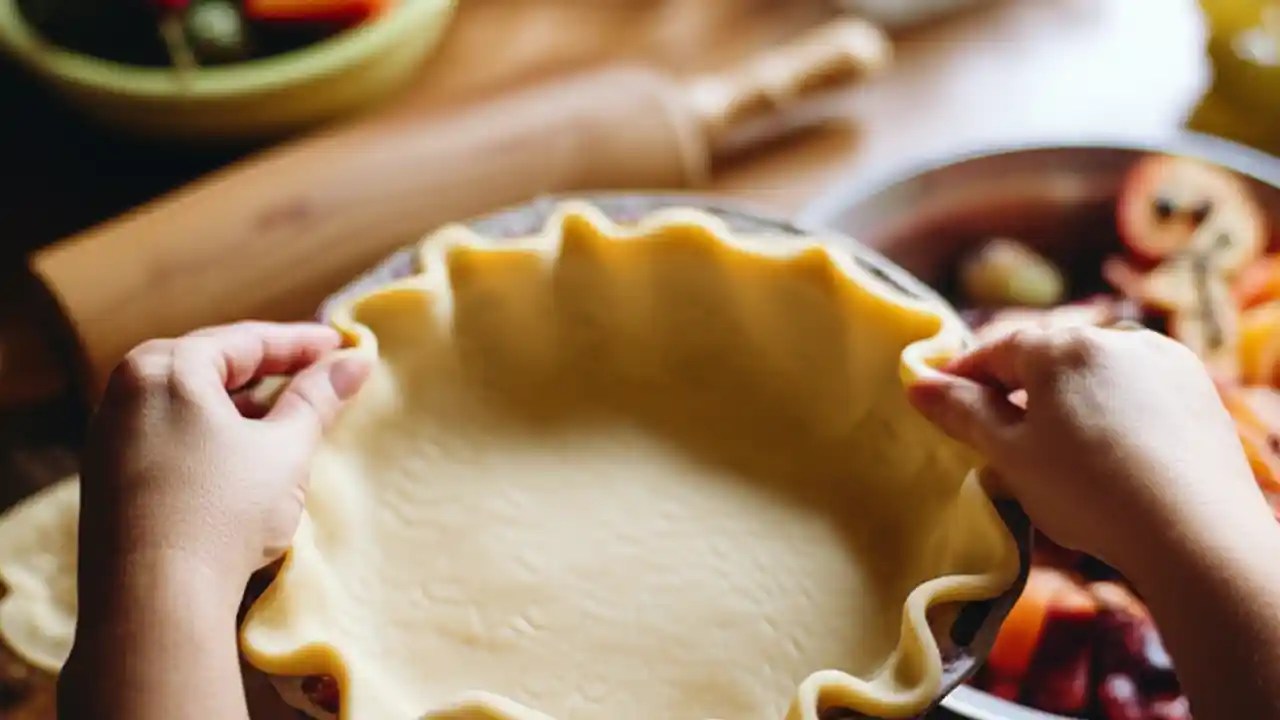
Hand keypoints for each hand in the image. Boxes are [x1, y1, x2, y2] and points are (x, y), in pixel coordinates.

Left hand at [80, 321, 371, 595]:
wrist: (153, 601)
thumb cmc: (222, 513)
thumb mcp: (284, 449)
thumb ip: (319, 398)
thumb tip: (356, 361)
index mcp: (165, 366)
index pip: (245, 339)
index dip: (302, 343)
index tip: (343, 346)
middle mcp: (125, 389)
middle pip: (212, 363)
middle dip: (269, 370)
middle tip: (318, 376)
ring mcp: (110, 434)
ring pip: (189, 400)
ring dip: (241, 404)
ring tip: (287, 419)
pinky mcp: (108, 476)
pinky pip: (169, 432)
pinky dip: (211, 433)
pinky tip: (243, 456)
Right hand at [907, 326, 1270, 574]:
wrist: (1195, 534)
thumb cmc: (1086, 491)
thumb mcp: (1009, 454)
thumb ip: (962, 412)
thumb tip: (917, 382)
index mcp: (1060, 346)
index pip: (994, 351)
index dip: (961, 377)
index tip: (938, 401)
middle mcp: (1113, 337)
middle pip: (1046, 360)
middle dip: (1017, 391)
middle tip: (999, 438)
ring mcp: (1162, 360)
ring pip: (1093, 374)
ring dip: (1068, 402)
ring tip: (1060, 453)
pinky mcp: (1197, 389)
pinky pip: (1136, 390)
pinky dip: (1113, 413)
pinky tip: (1112, 455)